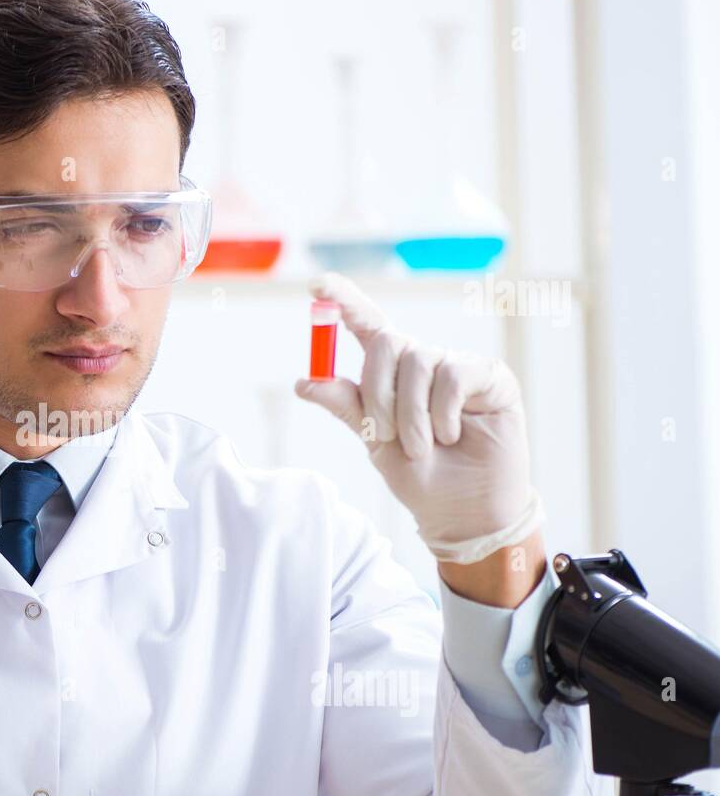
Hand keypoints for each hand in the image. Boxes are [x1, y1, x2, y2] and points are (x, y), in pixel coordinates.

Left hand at [294, 273, 543, 565]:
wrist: (462, 511)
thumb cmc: (421, 477)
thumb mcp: (374, 441)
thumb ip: (348, 406)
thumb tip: (305, 382)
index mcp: (392, 373)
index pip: (367, 324)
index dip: (344, 301)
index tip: (316, 284)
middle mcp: (424, 361)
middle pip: (387, 343)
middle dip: (378, 395)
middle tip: (385, 435)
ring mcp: (458, 365)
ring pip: (418, 363)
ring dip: (411, 417)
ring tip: (422, 448)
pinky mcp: (490, 376)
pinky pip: (453, 377)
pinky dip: (442, 414)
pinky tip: (451, 436)